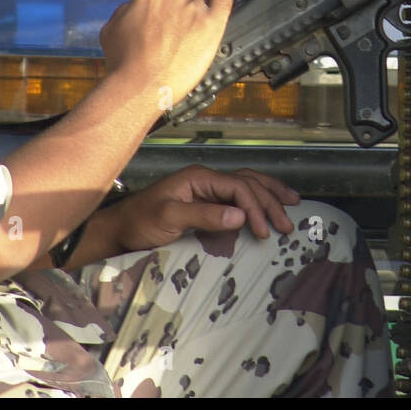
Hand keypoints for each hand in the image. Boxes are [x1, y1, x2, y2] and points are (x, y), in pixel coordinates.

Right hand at [99, 0, 231, 102]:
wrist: (139, 86)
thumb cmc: (124, 64)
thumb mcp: (111, 30)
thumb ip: (126, 12)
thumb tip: (133, 8)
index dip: (161, 13)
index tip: (162, 26)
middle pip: (182, 0)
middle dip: (179, 16)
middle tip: (174, 39)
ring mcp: (193, 9)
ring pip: (201, 4)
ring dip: (198, 17)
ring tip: (191, 39)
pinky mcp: (212, 23)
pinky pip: (224, 1)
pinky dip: (222, 1)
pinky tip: (219, 6)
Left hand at [109, 165, 300, 253]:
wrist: (119, 230)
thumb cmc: (139, 222)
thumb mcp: (169, 218)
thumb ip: (204, 215)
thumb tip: (241, 215)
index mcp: (199, 178)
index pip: (238, 187)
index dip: (256, 207)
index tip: (263, 231)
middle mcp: (206, 179)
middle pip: (248, 182)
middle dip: (271, 201)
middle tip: (287, 223)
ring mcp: (206, 189)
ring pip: (247, 184)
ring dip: (269, 194)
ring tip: (291, 204)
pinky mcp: (205, 202)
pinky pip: (238, 196)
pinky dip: (257, 200)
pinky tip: (266, 205)